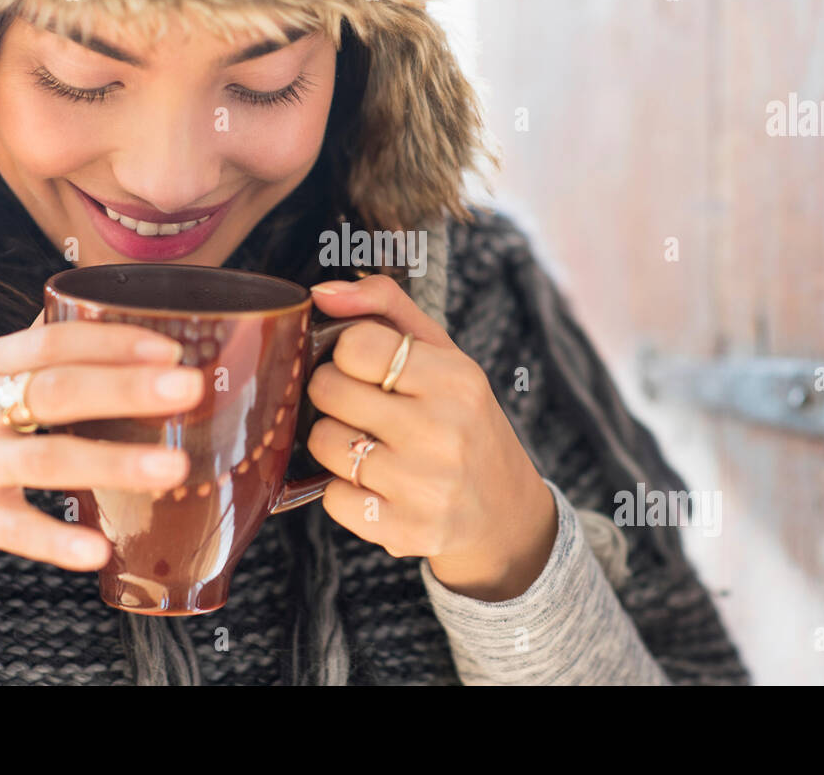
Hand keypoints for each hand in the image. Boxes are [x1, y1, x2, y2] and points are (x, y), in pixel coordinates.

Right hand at [0, 314, 202, 668]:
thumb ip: (37, 355)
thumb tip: (106, 309)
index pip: (56, 342)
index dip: (114, 342)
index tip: (173, 348)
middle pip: (58, 390)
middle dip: (128, 387)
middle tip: (189, 389)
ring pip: (47, 458)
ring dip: (115, 462)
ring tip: (174, 469)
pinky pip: (17, 529)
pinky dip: (59, 540)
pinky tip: (100, 550)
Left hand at [305, 275, 557, 601]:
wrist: (503, 511)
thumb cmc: (461, 419)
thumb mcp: (442, 353)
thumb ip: (385, 306)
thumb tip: (320, 291)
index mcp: (455, 379)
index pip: (355, 345)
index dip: (347, 354)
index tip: (366, 368)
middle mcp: (444, 431)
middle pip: (328, 390)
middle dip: (332, 394)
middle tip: (358, 405)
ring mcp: (425, 486)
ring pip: (324, 444)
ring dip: (334, 442)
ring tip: (367, 443)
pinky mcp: (405, 531)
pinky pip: (331, 499)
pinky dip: (342, 490)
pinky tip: (374, 484)